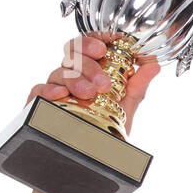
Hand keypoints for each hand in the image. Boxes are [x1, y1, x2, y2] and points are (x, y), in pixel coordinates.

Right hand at [28, 35, 160, 138]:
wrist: (93, 153)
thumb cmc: (107, 125)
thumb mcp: (127, 105)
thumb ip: (138, 84)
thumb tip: (153, 65)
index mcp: (89, 69)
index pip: (87, 44)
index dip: (93, 39)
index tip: (104, 45)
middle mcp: (71, 74)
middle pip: (72, 54)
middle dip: (88, 64)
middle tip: (103, 83)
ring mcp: (55, 87)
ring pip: (59, 71)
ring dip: (75, 80)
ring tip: (89, 93)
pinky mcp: (40, 102)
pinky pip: (39, 90)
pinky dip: (50, 90)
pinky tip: (61, 94)